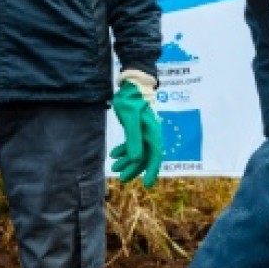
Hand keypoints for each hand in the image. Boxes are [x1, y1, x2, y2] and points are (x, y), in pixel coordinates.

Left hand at [110, 69, 162, 187]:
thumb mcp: (129, 118)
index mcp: (152, 131)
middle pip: (145, 155)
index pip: (155, 154)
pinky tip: (114, 154)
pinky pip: (133, 143)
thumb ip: (133, 138)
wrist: (131, 83)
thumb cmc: (130, 98)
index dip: (151, 170)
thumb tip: (135, 158)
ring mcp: (145, 130)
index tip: (147, 185)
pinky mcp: (137, 127)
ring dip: (127, 161)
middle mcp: (151, 132)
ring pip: (138, 150)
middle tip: (122, 179)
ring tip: (114, 168)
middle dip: (134, 169)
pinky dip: (124, 150)